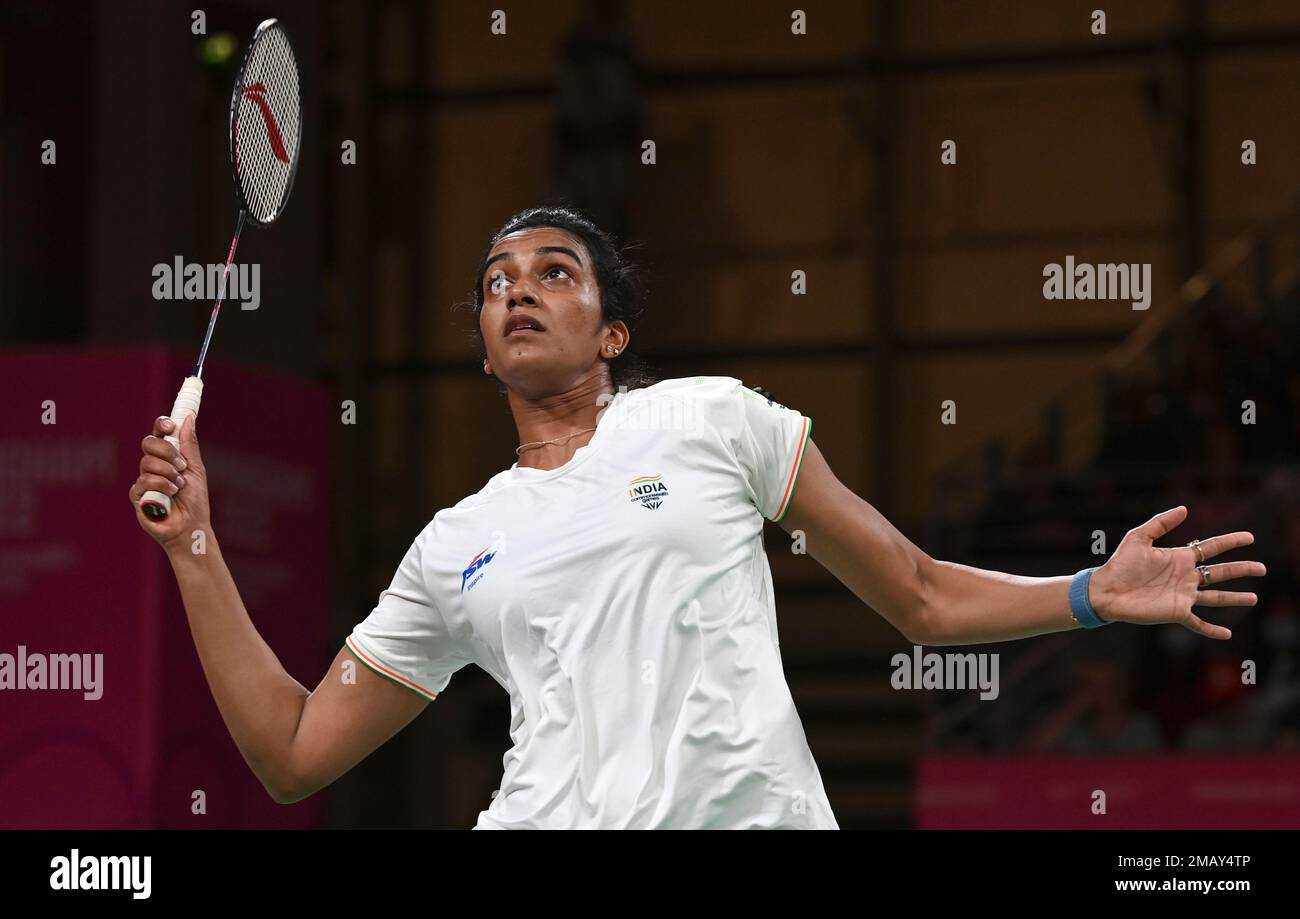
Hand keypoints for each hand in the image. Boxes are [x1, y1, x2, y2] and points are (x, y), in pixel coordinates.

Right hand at [128, 414, 211, 552]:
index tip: (169, 427)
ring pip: (147, 463)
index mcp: (168, 457)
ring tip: (178, 487)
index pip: (158, 434)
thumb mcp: (196, 470)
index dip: (161, 426)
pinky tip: (170, 495)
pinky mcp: (136, 495)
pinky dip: (161, 486)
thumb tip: (188, 418)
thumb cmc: (195, 501)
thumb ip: (189, 446)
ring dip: (168, 474)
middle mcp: (153, 466)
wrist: (191, 526)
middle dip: (167, 452)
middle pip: (148, 443)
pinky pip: (143, 481)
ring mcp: (143, 480)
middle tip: (181, 466)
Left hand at [1090, 505, 1265, 638]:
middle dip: (1241, 569)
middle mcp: (1185, 577)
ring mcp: (1183, 595)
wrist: (1105, 590)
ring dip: (1234, 598)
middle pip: (1220, 572)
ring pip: (1215, 597)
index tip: (1249, 538)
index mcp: (1179, 558)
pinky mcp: (1176, 612)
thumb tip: (1185, 508)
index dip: (1230, 542)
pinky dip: (1212, 630)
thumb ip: (1161, 523)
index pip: (1211, 548)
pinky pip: (1198, 623)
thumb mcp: (1139, 538)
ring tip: (1254, 598)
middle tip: (1262, 568)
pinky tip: (1227, 634)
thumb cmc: (1120, 564)